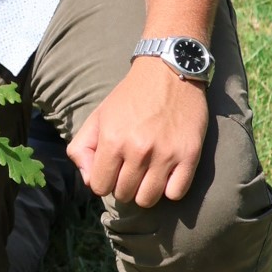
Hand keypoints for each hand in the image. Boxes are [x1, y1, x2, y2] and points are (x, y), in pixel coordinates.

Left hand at [66, 58, 208, 208]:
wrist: (168, 72)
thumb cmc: (129, 97)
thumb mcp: (97, 116)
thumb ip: (82, 149)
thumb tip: (89, 181)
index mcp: (112, 139)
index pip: (99, 186)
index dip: (104, 180)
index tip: (112, 170)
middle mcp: (138, 150)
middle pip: (123, 195)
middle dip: (123, 185)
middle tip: (130, 169)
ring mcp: (166, 154)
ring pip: (148, 199)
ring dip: (144, 191)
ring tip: (147, 173)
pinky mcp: (190, 156)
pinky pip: (176, 193)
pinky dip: (169, 189)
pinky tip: (166, 173)